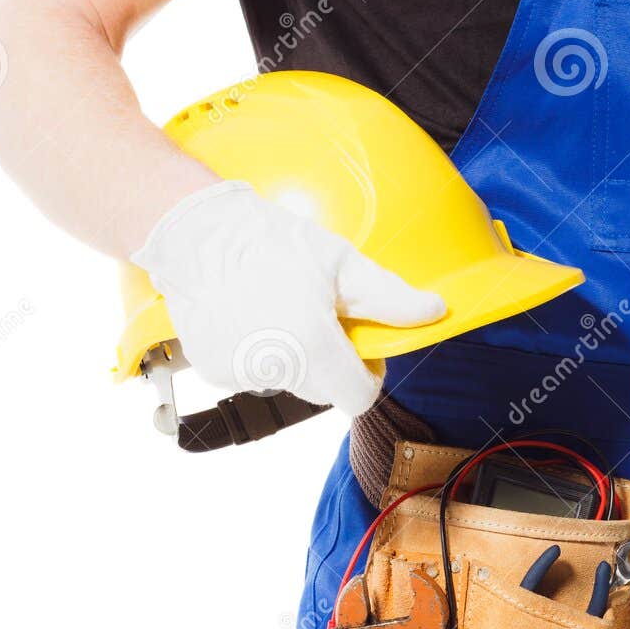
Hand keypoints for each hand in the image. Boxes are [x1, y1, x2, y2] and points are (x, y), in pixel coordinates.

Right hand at [131, 181, 445, 414]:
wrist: (194, 230)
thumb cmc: (271, 241)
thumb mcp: (341, 264)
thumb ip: (390, 298)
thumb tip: (435, 312)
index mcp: (312, 347)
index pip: (358, 398)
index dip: (368, 375)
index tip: (360, 345)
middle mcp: (274, 369)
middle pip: (324, 390)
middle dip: (331, 361)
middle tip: (319, 315)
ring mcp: (239, 373)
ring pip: (288, 380)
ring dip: (294, 355)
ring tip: (280, 308)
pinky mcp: (212, 370)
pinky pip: (251, 373)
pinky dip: (258, 352)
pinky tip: (250, 314)